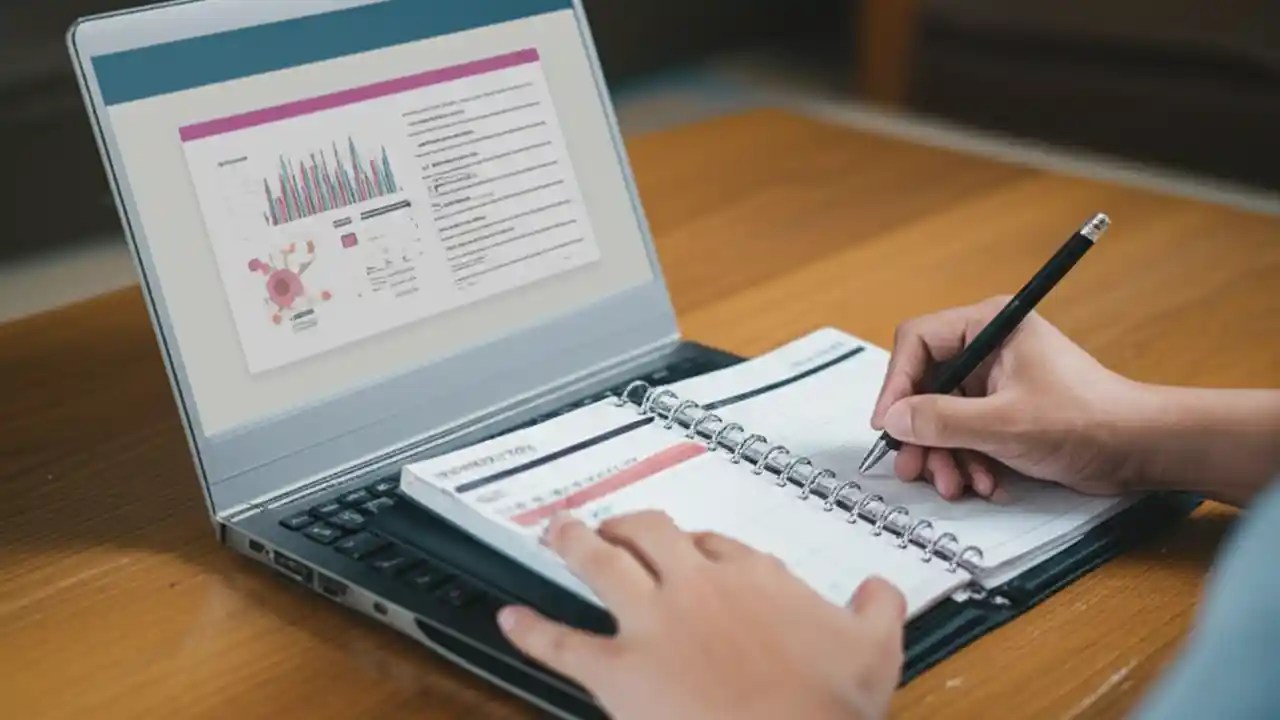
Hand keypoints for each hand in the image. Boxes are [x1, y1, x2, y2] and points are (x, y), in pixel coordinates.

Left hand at [497, 512, 905, 719]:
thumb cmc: (828, 706)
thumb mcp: (875, 649)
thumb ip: (878, 609)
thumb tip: (880, 589)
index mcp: (753, 576)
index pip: (717, 544)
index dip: (700, 548)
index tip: (696, 555)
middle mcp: (697, 585)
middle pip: (651, 533)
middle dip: (630, 525)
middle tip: (617, 527)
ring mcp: (653, 623)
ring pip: (601, 563)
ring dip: (575, 542)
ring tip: (558, 531)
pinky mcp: (619, 670)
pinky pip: (564, 642)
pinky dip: (532, 630)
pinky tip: (510, 619)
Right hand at [870, 296, 1146, 498]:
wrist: (1139, 448)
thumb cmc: (1086, 421)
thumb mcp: (1004, 424)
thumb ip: (941, 420)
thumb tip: (892, 420)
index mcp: (991, 324)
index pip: (918, 341)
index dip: (896, 384)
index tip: (888, 425)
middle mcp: (989, 344)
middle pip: (926, 383)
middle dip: (922, 431)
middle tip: (913, 467)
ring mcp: (996, 378)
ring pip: (942, 413)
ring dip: (944, 453)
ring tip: (954, 484)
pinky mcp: (1004, 408)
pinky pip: (965, 431)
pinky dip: (966, 459)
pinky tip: (982, 482)